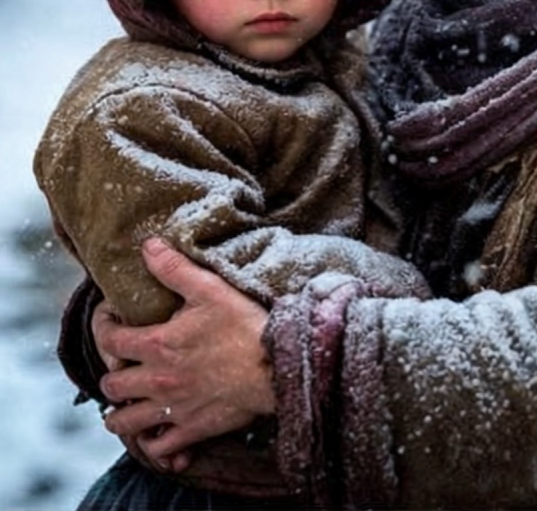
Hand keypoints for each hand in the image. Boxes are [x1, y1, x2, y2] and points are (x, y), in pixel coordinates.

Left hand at [98, 238, 272, 466]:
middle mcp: (158, 380)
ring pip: (124, 422)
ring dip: (121, 412)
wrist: (277, 364)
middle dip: (112, 371)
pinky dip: (152, 441)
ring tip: (130, 400)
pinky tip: (158, 429)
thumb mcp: (210, 288)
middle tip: (124, 361)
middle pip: (111, 385)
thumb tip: (148, 246)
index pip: (109, 339)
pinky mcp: (193, 429)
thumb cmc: (245, 324)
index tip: (109, 317)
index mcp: (157, 344)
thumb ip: (174, 268)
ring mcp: (173, 408)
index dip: (101, 325)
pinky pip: (158, 448)